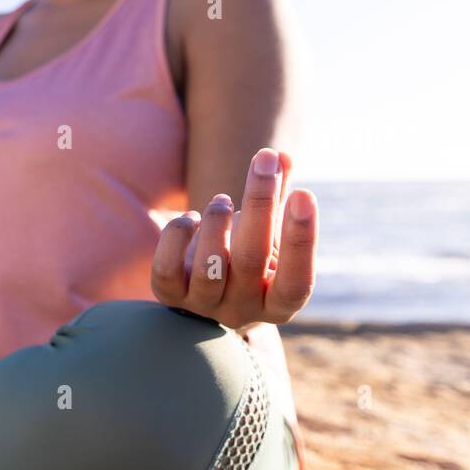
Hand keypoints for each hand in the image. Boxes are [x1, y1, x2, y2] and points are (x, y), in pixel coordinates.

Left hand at [151, 148, 317, 327]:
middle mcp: (242, 311)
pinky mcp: (170, 297)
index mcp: (279, 303)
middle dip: (260, 204)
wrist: (206, 286)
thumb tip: (281, 158)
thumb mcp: (270, 232)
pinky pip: (165, 269)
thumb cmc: (248, 253)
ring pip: (208, 268)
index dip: (301, 240)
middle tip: (266, 160)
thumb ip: (278, 199)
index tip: (304, 193)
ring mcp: (204, 306)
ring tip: (222, 201)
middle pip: (251, 262)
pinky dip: (178, 235)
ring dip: (217, 221)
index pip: (297, 282)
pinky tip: (191, 220)